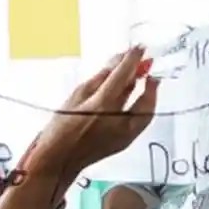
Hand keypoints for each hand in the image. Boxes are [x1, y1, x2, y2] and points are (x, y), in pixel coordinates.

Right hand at [27, 47, 159, 178]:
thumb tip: (116, 63)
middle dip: (146, 77)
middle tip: (147, 64)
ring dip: (149, 93)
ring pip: (146, 110)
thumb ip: (99, 79)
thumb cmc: (60, 128)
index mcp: (102, 105)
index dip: (133, 60)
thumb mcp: (76, 97)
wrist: (59, 160)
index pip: (123, 76)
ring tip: (148, 80)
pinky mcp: (125, 142)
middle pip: (141, 95)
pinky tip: (140, 98)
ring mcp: (124, 134)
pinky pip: (141, 121)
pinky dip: (144, 107)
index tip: (139, 48)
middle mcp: (118, 121)